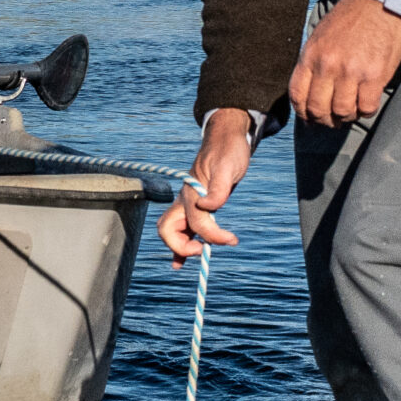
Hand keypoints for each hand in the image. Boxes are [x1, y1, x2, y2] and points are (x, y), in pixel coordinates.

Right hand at [158, 109, 252, 264]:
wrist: (226, 140)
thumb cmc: (228, 151)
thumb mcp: (228, 167)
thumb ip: (218, 189)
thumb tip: (208, 207)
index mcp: (191, 193)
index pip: (196, 223)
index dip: (212, 236)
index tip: (231, 239)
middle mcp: (184, 200)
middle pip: (168, 230)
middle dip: (182, 246)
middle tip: (203, 250)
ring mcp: (187, 204)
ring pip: (172, 231)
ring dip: (180, 248)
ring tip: (191, 260)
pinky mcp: (194, 207)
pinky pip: (182, 229)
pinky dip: (181, 246)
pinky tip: (181, 260)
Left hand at [287, 0, 400, 126]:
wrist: (381, 1)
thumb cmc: (351, 18)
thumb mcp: (320, 36)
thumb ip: (314, 62)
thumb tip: (311, 90)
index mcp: (311, 55)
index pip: (297, 95)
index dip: (302, 113)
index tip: (310, 118)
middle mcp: (328, 66)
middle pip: (318, 109)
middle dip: (324, 120)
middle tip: (333, 120)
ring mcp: (352, 71)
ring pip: (343, 111)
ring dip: (347, 116)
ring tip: (353, 111)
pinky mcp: (375, 75)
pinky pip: (367, 107)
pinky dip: (367, 110)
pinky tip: (368, 102)